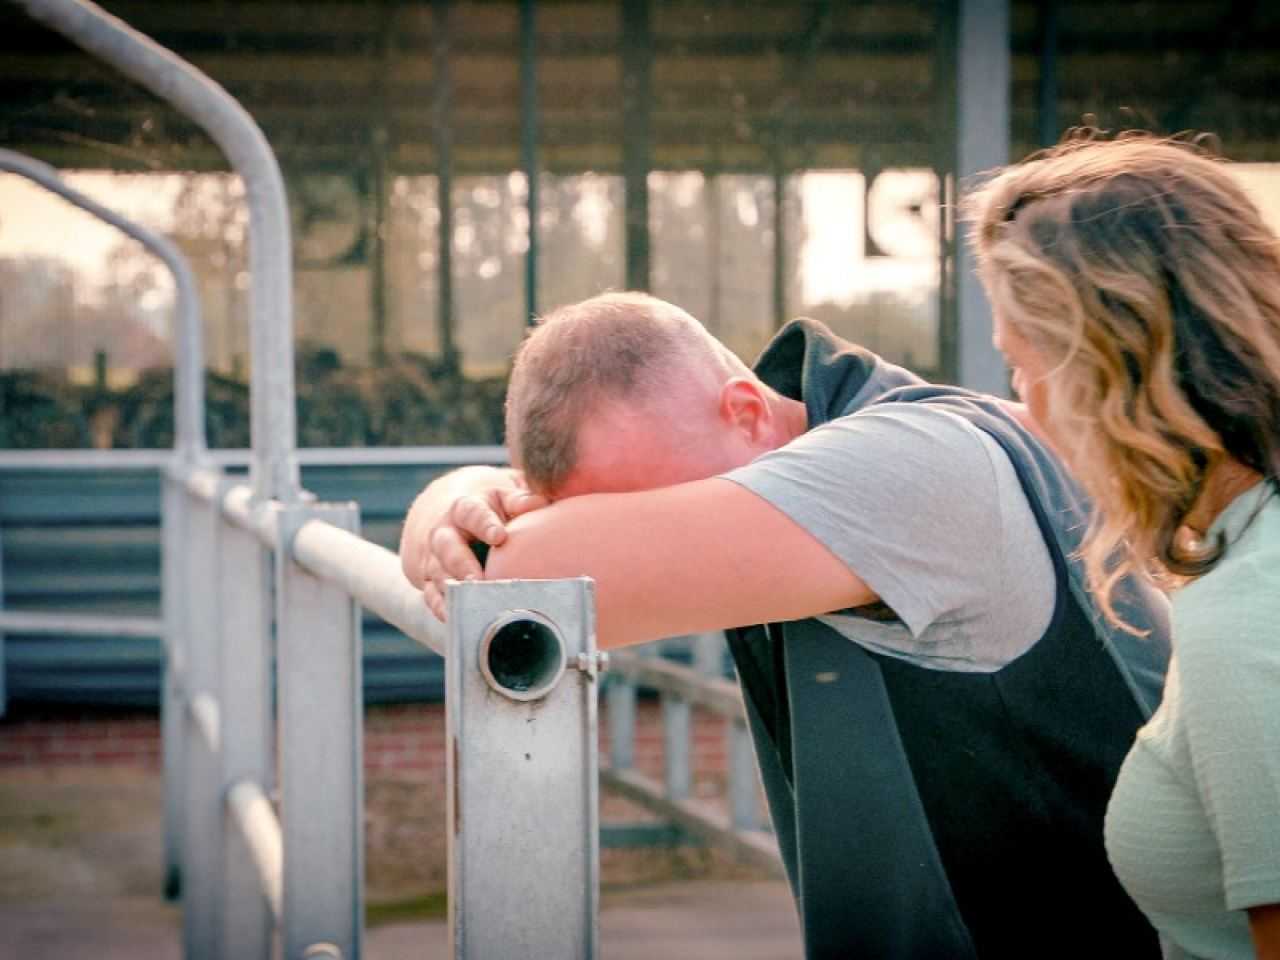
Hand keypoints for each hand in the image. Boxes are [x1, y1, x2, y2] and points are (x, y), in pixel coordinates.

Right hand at [420, 485, 547, 620]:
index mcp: (464, 508)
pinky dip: (443, 609)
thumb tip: (537, 503)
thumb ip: (518, 500)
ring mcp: (433, 558)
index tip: (500, 536)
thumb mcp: (500, 497)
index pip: (472, 513)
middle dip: (462, 565)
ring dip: (455, 592)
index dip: (484, 524)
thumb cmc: (485, 508)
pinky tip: (459, 620)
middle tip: (478, 580)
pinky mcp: (429, 580)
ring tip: (475, 605)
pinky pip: (432, 597)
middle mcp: (443, 533)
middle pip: (447, 548)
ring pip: (438, 575)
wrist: (443, 516)